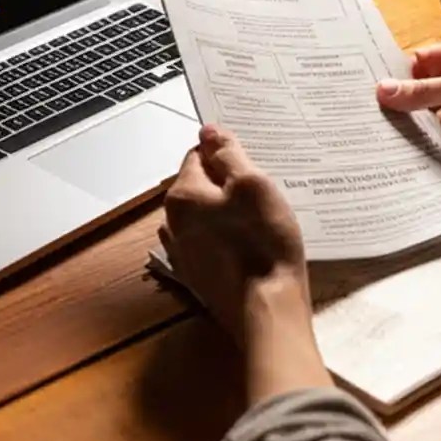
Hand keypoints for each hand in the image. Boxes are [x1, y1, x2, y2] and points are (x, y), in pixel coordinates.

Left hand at [161, 125, 332, 403]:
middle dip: (226, 183)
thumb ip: (228, 155)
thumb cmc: (263, 241)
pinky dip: (225, 237)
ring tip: (260, 216)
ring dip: (226, 212)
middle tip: (262, 189)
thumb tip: (208, 131)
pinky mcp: (198, 277)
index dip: (225, 154)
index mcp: (182, 196)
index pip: (197, 156)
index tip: (253, 162)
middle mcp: (173, 224)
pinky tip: (249, 244)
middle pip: (199, 188)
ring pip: (204, 217)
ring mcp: (183, 254)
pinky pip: (209, 243)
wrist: (267, 309)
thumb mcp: (253, 185)